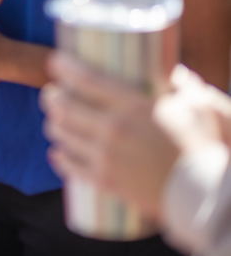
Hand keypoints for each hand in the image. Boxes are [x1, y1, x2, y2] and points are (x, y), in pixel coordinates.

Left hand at [41, 56, 227, 218]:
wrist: (205, 193)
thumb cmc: (203, 147)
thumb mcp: (196, 107)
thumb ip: (183, 85)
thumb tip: (173, 68)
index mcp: (133, 106)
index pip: (86, 80)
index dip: (64, 67)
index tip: (55, 62)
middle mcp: (113, 129)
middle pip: (66, 106)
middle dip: (52, 96)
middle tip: (51, 93)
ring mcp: (106, 156)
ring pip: (63, 134)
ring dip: (53, 124)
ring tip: (54, 119)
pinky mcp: (105, 180)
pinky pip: (71, 167)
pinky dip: (60, 157)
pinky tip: (56, 151)